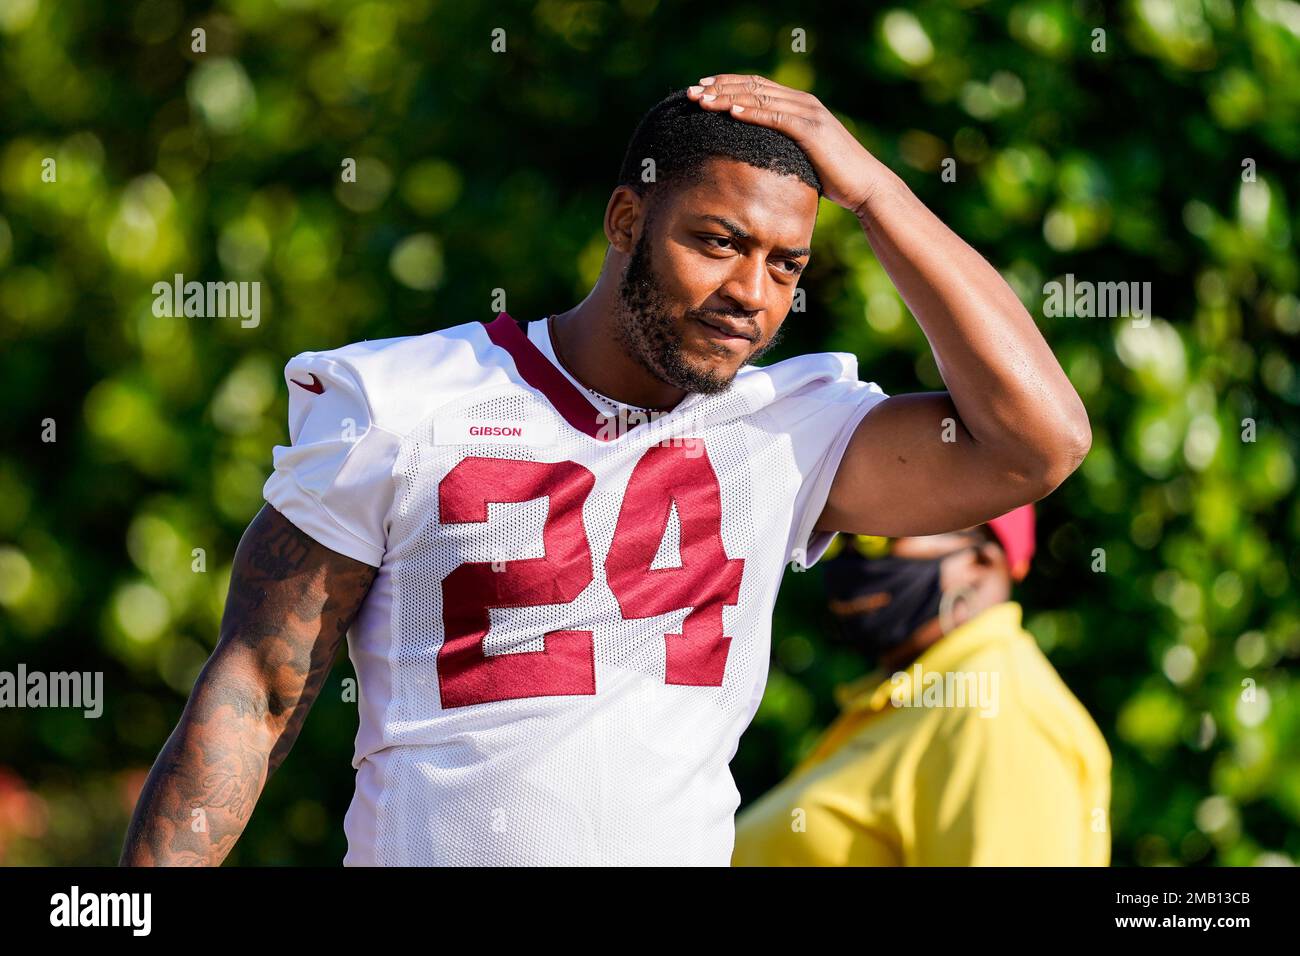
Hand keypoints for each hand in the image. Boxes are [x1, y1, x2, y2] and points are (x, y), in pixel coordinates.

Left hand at [686, 74, 889, 215]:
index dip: (727, 84)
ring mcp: (809, 113)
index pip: (756, 86)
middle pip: (753, 86)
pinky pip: (776, 117)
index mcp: (798, 105)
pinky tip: (731, 112)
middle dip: (720, 87)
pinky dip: (753, 113)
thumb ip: (780, 148)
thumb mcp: (799, 157)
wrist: (864, 185)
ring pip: (761, 98)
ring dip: (728, 97)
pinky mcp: (812, 130)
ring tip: (702, 100)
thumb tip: (754, 160)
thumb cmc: (832, 177)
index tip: (701, 89)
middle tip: (692, 91)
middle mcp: (803, 102)